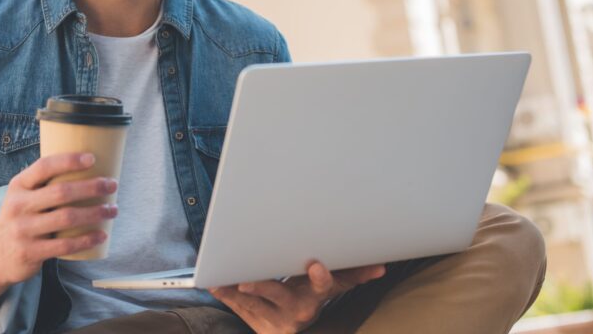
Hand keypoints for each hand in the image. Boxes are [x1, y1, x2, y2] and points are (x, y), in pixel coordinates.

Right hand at [0, 152, 117, 285]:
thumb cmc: (20, 220)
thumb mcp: (22, 198)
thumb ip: (44, 185)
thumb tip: (87, 168)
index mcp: (18, 186)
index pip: (44, 167)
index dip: (69, 161)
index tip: (92, 158)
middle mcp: (18, 206)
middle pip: (61, 192)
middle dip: (92, 187)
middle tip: (112, 185)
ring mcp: (23, 230)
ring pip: (67, 218)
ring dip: (95, 213)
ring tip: (113, 210)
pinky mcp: (30, 252)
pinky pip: (65, 245)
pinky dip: (87, 239)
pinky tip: (102, 235)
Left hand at [209, 261, 385, 332]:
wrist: (288, 328)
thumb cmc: (308, 294)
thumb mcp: (330, 286)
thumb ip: (352, 275)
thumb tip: (380, 267)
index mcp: (315, 296)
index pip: (323, 288)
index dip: (320, 278)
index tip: (316, 266)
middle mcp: (296, 309)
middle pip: (280, 296)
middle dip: (263, 287)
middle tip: (245, 281)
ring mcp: (274, 317)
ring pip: (252, 303)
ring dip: (235, 292)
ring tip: (221, 281)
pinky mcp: (256, 320)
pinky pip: (238, 307)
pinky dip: (224, 295)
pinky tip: (212, 284)